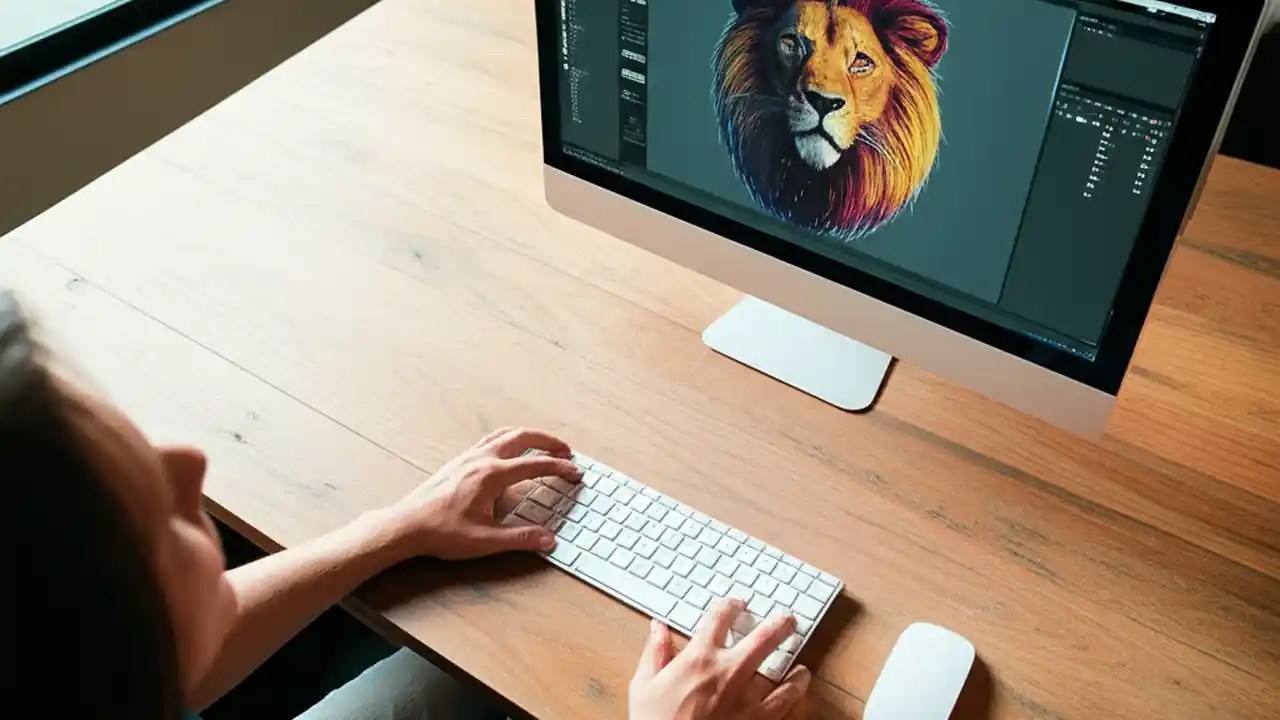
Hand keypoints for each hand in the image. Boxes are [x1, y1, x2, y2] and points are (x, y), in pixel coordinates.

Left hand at [384, 427, 581, 560]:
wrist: (407, 526)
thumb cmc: (441, 532)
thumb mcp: (485, 541)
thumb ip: (520, 538)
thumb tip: (548, 539)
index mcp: (492, 475)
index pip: (535, 464)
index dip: (559, 467)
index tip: (575, 471)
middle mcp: (481, 459)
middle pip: (523, 437)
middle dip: (548, 441)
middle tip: (566, 451)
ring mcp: (468, 457)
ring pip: (505, 434)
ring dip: (529, 435)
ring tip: (544, 444)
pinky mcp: (459, 461)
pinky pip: (490, 439)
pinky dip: (509, 438)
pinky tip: (510, 450)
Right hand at [629, 599, 810, 719]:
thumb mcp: (643, 685)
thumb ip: (655, 653)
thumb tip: (658, 628)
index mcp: (698, 658)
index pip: (718, 619)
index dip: (729, 605)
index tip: (736, 604)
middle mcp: (727, 671)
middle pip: (762, 638)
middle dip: (776, 624)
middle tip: (786, 618)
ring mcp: (746, 696)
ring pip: (778, 668)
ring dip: (789, 652)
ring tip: (795, 641)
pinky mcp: (756, 719)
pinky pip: (785, 699)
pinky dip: (796, 686)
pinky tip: (801, 678)